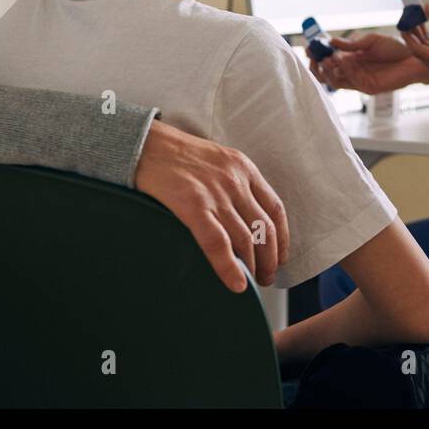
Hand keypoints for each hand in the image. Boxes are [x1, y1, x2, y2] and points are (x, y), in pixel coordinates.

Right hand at [132, 119, 289, 292]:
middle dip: (270, 258)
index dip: (282, 238)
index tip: (280, 256)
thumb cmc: (177, 154)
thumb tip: (243, 214)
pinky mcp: (194, 206)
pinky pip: (218, 243)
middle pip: (265, 228)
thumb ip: (234, 181)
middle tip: (266, 277)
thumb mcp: (217, 159)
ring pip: (246, 239)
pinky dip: (229, 267)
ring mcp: (216, 194)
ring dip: (254, 267)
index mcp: (244, 168)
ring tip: (253, 282)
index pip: (275, 208)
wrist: (147, 144)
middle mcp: (235, 181)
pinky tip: (236, 283)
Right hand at [307, 32, 426, 93]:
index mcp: (352, 58)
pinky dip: (342, 71)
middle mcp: (353, 70)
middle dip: (317, 64)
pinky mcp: (367, 88)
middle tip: (313, 55)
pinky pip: (349, 82)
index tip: (309, 46)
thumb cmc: (396, 47)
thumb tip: (331, 41)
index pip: (329, 58)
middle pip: (327, 72)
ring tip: (327, 58)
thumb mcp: (371, 41)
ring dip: (327, 69)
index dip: (318, 53)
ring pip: (334, 80)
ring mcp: (359, 80)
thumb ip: (351, 44)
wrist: (416, 58)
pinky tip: (340, 60)